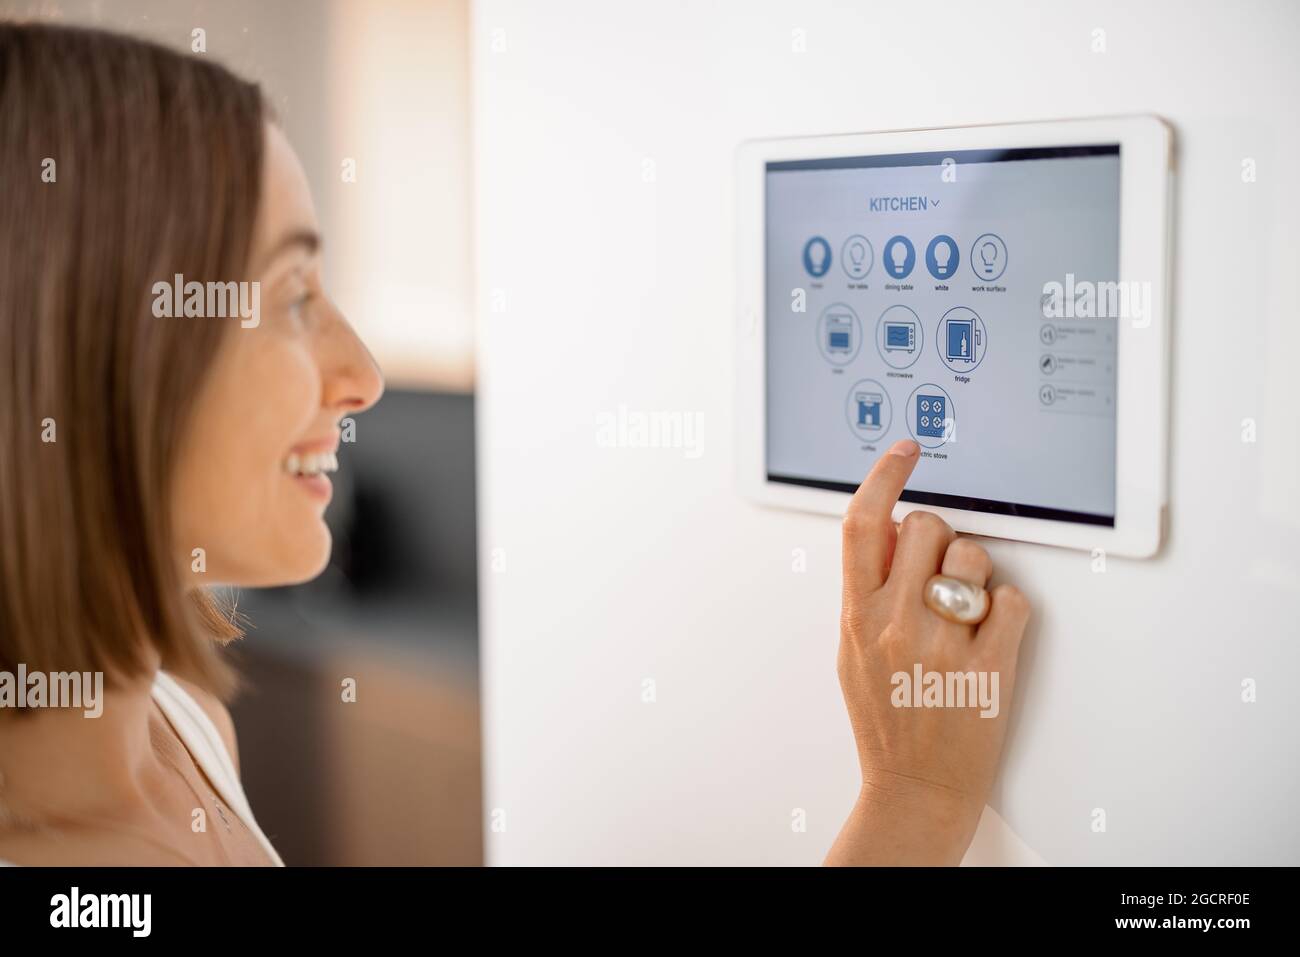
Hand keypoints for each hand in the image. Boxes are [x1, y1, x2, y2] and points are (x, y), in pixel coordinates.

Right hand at [825, 439, 1030, 865]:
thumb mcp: (851, 649)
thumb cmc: (884, 719)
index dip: (884, 474)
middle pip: (925, 526)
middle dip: (938, 534)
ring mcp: (941, 645)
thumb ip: (865, 589)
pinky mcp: (987, 668)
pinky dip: (1006, 611)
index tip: (906, 451)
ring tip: (965, 608)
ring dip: (975, 571)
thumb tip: (888, 532)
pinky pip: (1011, 601)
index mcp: (856, 616)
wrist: (913, 788)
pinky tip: (989, 635)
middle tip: (940, 565)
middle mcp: (894, 624)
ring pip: (973, 557)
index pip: (862, 523)